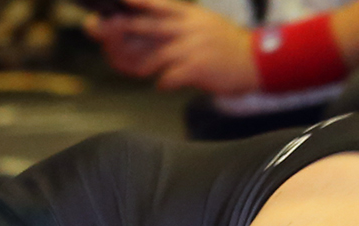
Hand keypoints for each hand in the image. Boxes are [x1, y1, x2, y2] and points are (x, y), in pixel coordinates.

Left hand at [85, 0, 259, 95]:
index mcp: (188, 14)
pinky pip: (169, 78)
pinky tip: (164, 85)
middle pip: (146, 26)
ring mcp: (191, 47)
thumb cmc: (226, 44)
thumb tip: (149, 26)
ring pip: (153, 56)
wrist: (256, 61)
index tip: (116, 1)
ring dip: (140, 65)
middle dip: (120, 29)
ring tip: (138, 71)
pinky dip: (163, 83)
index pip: (156, 4)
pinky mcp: (196, 68)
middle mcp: (187, 27)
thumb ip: (178, 23)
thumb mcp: (204, 22)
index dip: (134, 2)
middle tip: (101, 31)